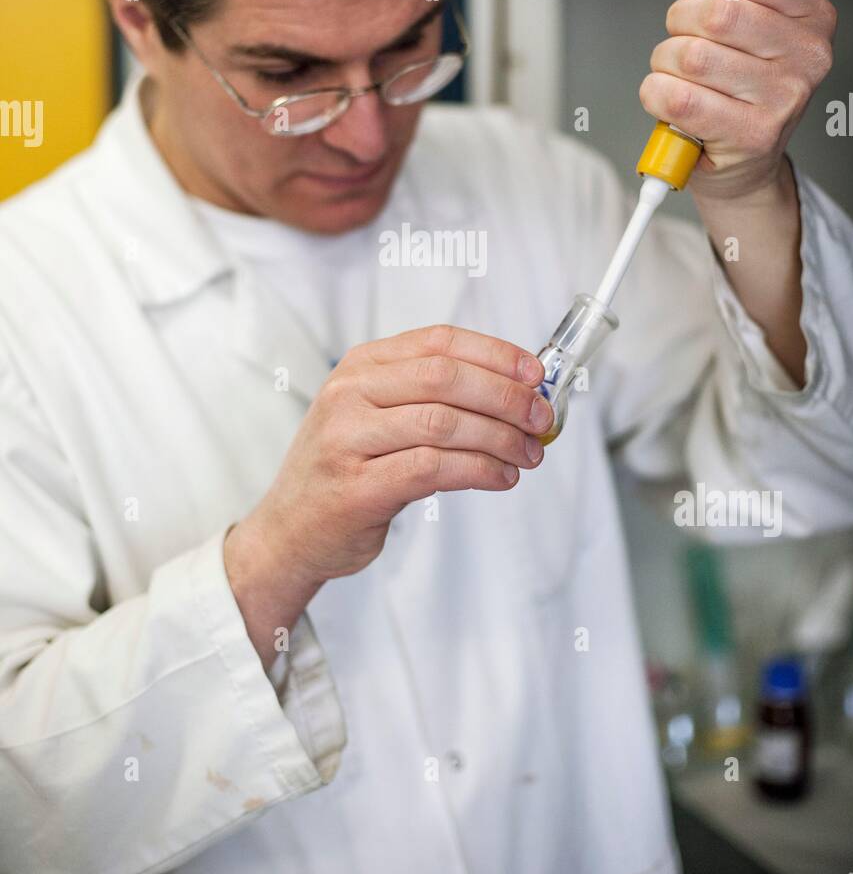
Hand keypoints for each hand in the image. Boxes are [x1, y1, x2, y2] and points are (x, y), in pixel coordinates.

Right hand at [243, 326, 550, 583]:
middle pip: (444, 378)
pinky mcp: (357, 487)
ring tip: (527, 454)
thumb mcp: (375, 415)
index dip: (495, 353)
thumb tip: (515, 394)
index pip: (438, 342)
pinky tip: (501, 477)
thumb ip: (430, 397)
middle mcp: (349, 393)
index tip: (535, 373)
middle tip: (541, 418)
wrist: (288, 531)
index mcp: (360, 366)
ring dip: (500, 438)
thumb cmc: (345, 471)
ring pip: (443, 422)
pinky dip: (479, 471)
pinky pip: (433, 468)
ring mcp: (348, 439)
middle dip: (505, 396)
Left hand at [640, 0, 836, 200]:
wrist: (742, 163)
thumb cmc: (743, 86)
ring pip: (690, 56)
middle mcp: (807, 58)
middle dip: (680, 26)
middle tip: (685, 46)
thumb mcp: (762, 18)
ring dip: (666, 64)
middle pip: (714, 13)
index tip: (703, 0)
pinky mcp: (748, 136)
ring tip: (680, 78)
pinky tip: (670, 101)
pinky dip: (657, 95)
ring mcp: (782, 100)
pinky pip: (677, 97)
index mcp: (813, 18)